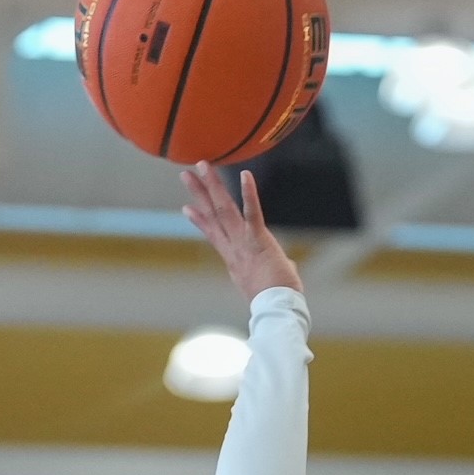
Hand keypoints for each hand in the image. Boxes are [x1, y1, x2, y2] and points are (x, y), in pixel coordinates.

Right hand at [181, 162, 301, 300]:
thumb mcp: (270, 283)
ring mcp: (243, 242)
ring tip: (202, 166)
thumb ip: (275, 270)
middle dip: (199, 193)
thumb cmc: (277, 300)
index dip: (200, 220)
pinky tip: (244, 175)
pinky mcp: (258, 239)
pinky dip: (248, 194)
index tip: (187, 207)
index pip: (213, 234)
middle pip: (212, 215)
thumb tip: (287, 268)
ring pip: (224, 209)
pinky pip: (252, 213)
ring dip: (213, 185)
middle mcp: (234, 248)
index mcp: (234, 258)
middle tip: (185, 174)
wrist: (277, 309)